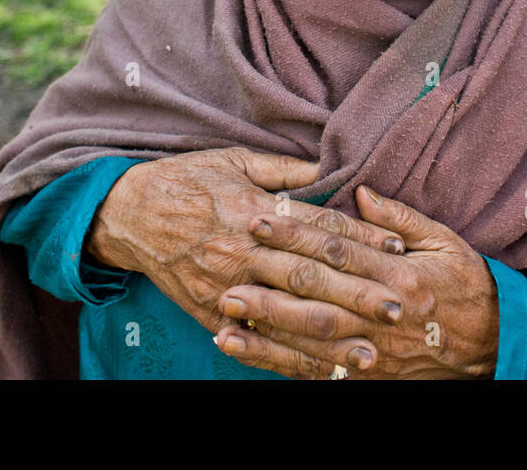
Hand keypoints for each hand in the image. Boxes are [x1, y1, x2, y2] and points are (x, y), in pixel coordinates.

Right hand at [85, 148, 408, 338]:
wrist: (127, 213)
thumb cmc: (186, 179)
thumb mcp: (234, 159)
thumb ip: (284, 170)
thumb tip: (328, 168)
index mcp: (254, 208)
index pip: (318, 226)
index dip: (361, 237)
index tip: (398, 248)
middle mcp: (243, 249)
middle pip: (311, 275)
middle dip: (358, 292)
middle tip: (399, 306)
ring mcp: (226, 285)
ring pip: (286, 315)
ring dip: (332, 335)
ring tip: (371, 349)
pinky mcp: (211, 313)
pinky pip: (255, 340)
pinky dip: (288, 357)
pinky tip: (319, 367)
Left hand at [212, 185, 500, 378]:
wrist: (495, 343)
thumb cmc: (467, 283)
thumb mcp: (443, 240)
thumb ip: (400, 216)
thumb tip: (360, 190)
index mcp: (401, 274)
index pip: (338, 249)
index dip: (295, 234)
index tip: (259, 218)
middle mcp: (384, 313)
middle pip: (317, 295)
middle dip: (269, 280)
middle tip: (226, 266)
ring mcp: (375, 349)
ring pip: (309, 338)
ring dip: (264, 326)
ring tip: (224, 311)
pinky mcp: (368, 375)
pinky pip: (316, 370)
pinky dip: (276, 361)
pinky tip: (244, 349)